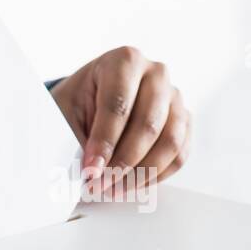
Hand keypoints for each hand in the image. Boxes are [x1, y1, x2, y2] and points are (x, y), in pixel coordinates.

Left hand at [50, 46, 190, 195]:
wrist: (94, 97)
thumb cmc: (79, 102)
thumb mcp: (66, 112)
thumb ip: (76, 138)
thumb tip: (88, 174)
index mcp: (124, 60)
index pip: (118, 104)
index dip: (104, 142)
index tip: (91, 170)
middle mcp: (156, 74)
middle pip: (148, 124)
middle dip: (123, 162)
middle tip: (102, 185)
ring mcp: (175, 97)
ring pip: (170, 142)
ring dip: (142, 173)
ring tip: (115, 188)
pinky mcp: (184, 121)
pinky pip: (180, 154)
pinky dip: (157, 175)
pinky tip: (133, 183)